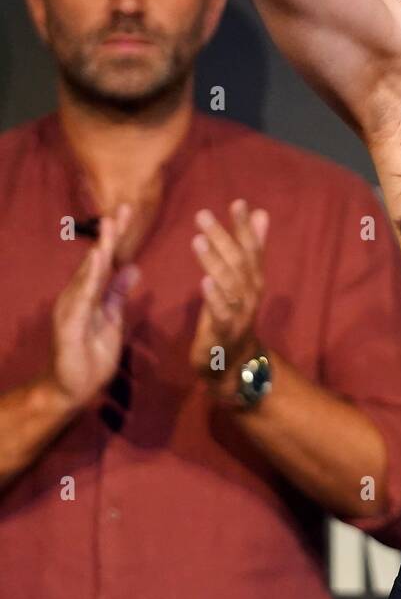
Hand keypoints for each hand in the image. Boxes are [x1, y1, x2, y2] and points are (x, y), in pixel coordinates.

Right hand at [45, 204, 139, 409]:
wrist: (71, 389)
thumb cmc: (90, 354)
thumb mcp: (113, 319)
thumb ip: (119, 294)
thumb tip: (133, 267)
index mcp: (91, 294)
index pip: (106, 261)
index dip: (116, 238)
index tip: (128, 213)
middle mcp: (78, 296)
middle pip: (96, 261)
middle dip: (109, 236)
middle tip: (120, 209)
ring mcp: (72, 309)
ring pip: (88, 275)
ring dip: (99, 251)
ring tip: (109, 228)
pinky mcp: (69, 325)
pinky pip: (81, 298)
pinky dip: (89, 279)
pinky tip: (96, 262)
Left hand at [189, 199, 268, 396]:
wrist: (233, 363)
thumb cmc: (234, 316)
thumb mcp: (244, 280)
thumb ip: (253, 247)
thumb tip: (261, 212)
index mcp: (254, 279)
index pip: (252, 248)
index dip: (245, 226)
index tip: (237, 202)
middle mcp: (251, 293)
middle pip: (239, 262)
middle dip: (223, 237)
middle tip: (202, 215)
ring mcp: (240, 313)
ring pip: (230, 283)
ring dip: (215, 261)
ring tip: (198, 240)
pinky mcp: (224, 332)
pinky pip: (222, 313)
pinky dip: (215, 297)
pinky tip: (204, 281)